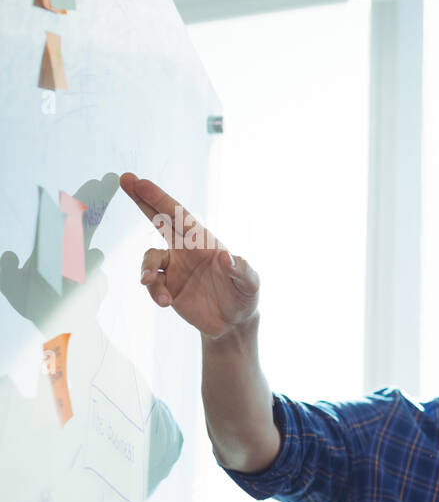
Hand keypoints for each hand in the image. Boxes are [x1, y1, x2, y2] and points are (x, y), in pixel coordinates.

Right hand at [121, 172, 259, 338]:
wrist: (233, 322)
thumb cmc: (245, 296)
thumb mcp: (250, 284)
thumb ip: (241, 271)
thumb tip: (226, 256)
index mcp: (204, 242)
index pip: (180, 216)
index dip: (160, 199)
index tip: (141, 183)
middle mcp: (186, 249)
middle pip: (160, 220)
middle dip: (142, 201)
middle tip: (125, 179)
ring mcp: (175, 267)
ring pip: (150, 258)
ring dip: (146, 270)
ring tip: (148, 282)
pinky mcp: (167, 286)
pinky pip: (152, 283)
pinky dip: (155, 291)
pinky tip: (165, 302)